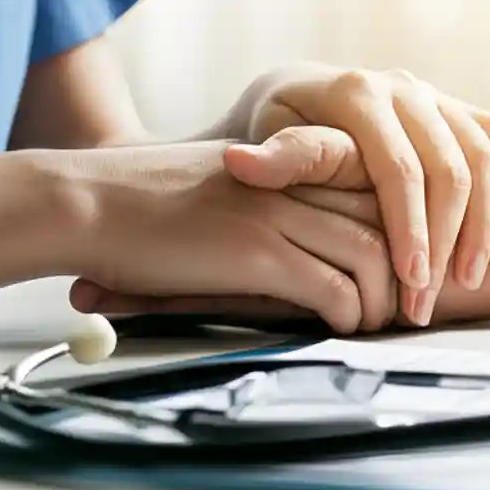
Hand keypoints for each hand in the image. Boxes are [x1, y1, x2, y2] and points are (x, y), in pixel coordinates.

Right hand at [66, 140, 395, 333]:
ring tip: (376, 322)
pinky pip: (333, 288)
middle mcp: (289, 182)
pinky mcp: (259, 253)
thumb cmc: (136, 206)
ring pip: (371, 255)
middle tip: (402, 302)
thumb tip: (282, 248)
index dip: (391, 226)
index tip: (396, 262)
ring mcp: (278, 214)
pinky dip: (348, 314)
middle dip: (403, 264)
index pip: (364, 187)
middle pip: (382, 218)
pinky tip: (341, 326)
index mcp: (282, 163)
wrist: (86, 202)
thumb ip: (256, 207)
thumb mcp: (214, 191)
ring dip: (382, 298)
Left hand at [207, 62, 489, 325]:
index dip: (411, 229)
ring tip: (467, 281)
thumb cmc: (274, 134)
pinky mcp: (455, 108)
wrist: (299, 100)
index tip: (411, 282)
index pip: (399, 169)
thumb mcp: (264, 141)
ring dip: (483, 226)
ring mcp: (433, 96)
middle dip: (446, 243)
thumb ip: (272, 157)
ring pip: (482, 158)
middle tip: (428, 303)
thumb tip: (240, 164)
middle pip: (448, 169)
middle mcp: (401, 87)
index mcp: (355, 93)